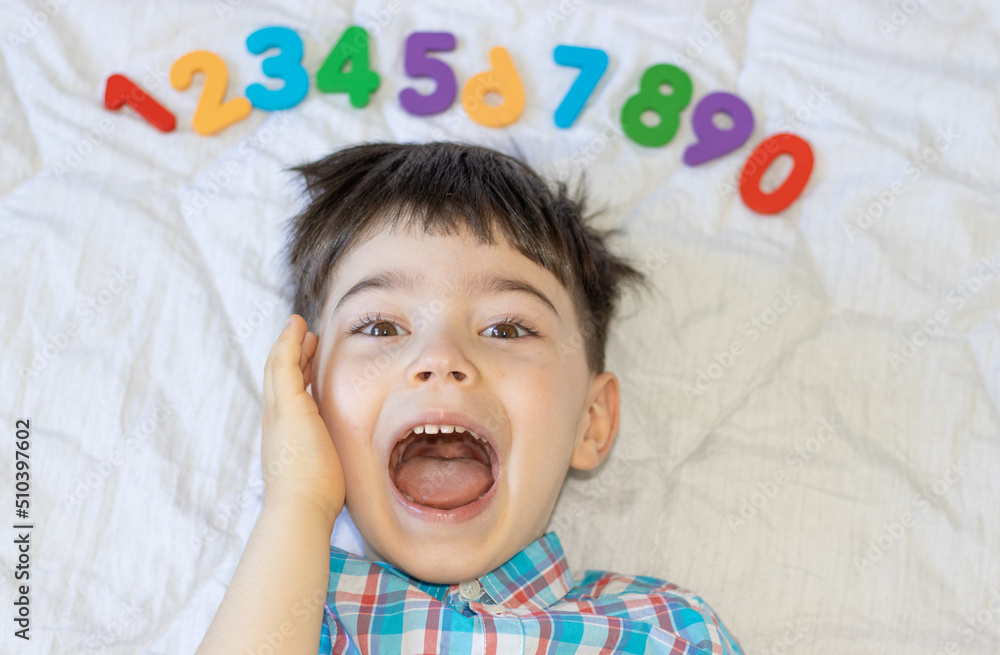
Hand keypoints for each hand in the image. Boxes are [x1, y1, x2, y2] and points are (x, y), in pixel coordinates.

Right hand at [261, 314, 344, 525]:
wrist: (300, 507)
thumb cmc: (317, 500)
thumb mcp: (324, 471)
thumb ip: (330, 459)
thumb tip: (344, 462)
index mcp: (285, 438)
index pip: (288, 400)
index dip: (296, 379)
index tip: (307, 366)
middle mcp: (275, 423)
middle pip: (278, 379)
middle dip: (292, 357)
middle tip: (304, 338)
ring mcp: (278, 412)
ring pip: (278, 367)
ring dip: (290, 344)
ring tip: (301, 328)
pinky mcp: (287, 405)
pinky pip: (283, 363)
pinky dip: (289, 342)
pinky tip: (297, 326)